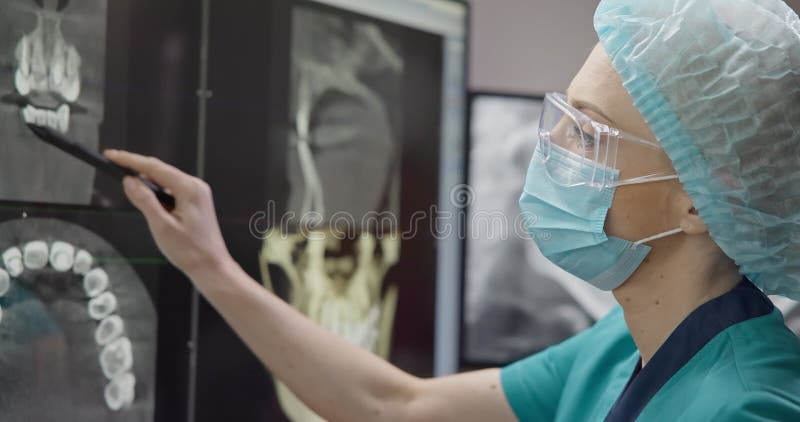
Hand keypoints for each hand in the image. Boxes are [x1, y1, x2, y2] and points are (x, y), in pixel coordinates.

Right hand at [104, 150, 232, 279]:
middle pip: (160, 170)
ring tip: (124, 177)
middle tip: (112, 164)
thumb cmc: (191, 251)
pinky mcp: (194, 202)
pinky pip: (171, 189)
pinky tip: (145, 195)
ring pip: (165, 180)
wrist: (211, 266)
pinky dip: (156, 190)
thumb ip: (144, 200)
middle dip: (135, 167)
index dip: (130, 160)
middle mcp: (196, 187)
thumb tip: (129, 181)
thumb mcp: (161, 226)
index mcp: (190, 189)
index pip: (154, 167)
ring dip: (145, 180)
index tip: (112, 155)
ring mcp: (197, 194)